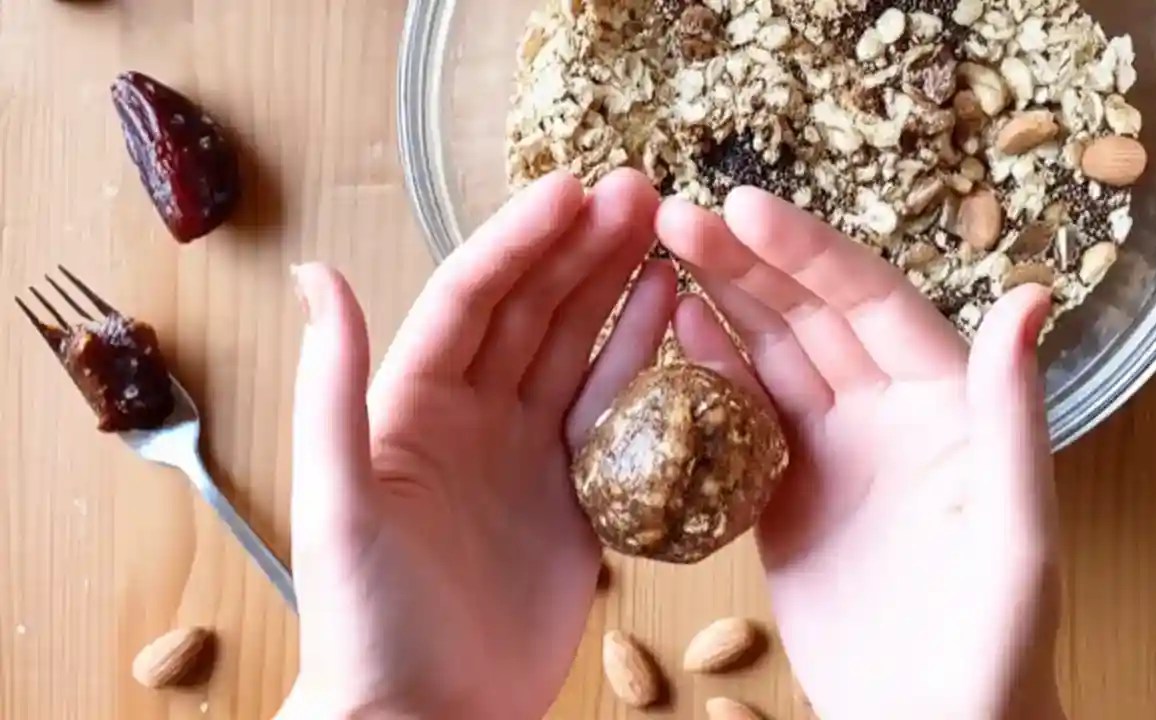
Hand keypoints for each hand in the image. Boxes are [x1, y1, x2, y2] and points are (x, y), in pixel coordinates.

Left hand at [279, 169, 674, 718]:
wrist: (426, 719)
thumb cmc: (367, 622)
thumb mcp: (337, 499)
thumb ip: (331, 386)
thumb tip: (316, 272)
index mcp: (409, 403)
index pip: (472, 297)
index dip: (520, 239)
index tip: (571, 189)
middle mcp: (470, 414)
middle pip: (533, 309)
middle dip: (582, 247)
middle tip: (637, 190)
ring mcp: (525, 451)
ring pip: (577, 349)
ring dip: (616, 287)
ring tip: (661, 230)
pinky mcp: (574, 495)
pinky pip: (611, 412)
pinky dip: (641, 359)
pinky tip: (669, 311)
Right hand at [658, 188, 1063, 719]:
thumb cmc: (994, 642)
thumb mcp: (1014, 529)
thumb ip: (1012, 414)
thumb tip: (1031, 292)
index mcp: (946, 403)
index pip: (871, 302)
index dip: (809, 252)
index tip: (744, 209)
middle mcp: (886, 413)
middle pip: (808, 316)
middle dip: (744, 263)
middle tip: (675, 216)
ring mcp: (830, 452)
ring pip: (768, 357)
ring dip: (717, 304)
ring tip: (659, 254)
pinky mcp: (782, 495)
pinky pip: (738, 421)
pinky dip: (702, 376)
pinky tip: (668, 335)